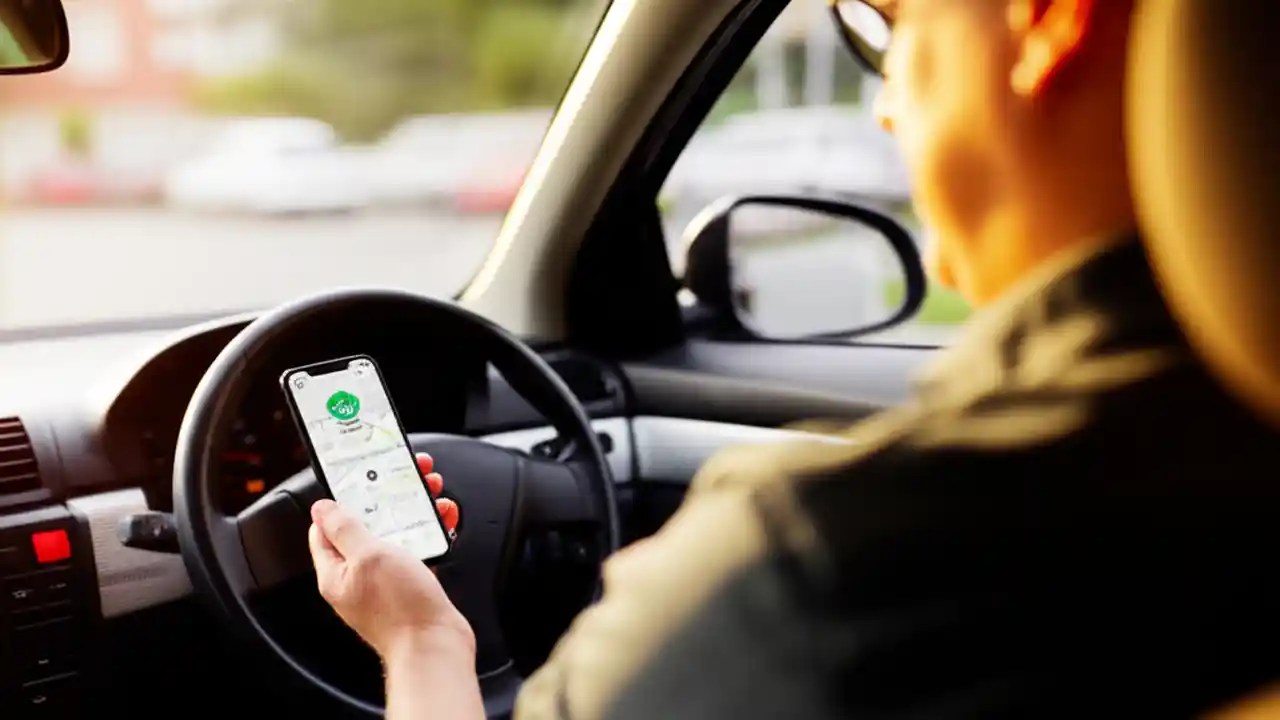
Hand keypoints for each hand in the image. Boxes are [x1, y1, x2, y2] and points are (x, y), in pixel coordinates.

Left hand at [308, 453, 471, 663]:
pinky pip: (417, 550)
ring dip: (415, 511)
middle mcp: (357, 577)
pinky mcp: (410, 586)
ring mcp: (384, 582)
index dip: (342, 500)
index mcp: (336, 572)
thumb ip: (344, 529)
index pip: (325, 528)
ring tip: (432, 493)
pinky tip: (444, 521)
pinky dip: (430, 532)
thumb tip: (322, 508)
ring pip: (396, 534)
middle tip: (406, 478)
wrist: (436, 645)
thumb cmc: (401, 609)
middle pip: (367, 526)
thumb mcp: (368, 556)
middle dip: (388, 499)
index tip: (360, 479)